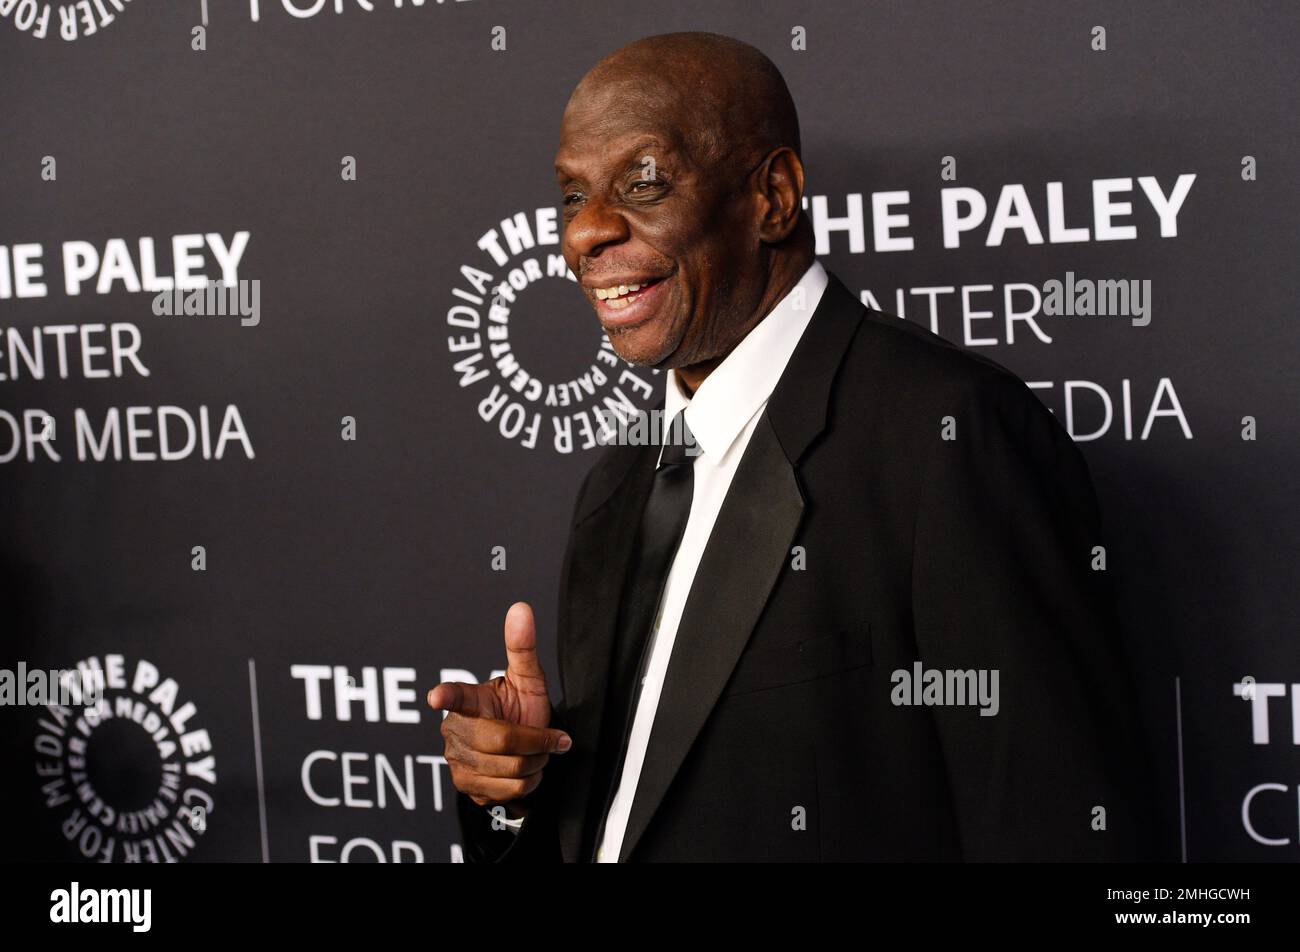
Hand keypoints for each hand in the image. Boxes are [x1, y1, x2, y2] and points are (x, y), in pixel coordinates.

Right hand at [428, 601, 571, 808]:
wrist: (523, 752)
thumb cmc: (521, 709)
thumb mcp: (528, 680)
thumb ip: (523, 647)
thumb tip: (521, 608)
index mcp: (469, 699)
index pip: (456, 695)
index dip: (446, 695)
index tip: (436, 696)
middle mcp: (455, 729)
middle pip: (503, 741)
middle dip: (537, 742)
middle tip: (548, 738)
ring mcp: (456, 759)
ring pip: (510, 769)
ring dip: (535, 763)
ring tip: (535, 753)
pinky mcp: (464, 786)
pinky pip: (508, 791)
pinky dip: (528, 783)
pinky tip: (524, 772)